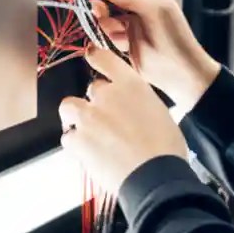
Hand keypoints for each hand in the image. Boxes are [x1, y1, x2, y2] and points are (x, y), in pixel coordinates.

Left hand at [59, 48, 189, 192]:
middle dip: (96, 102)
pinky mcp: (77, 139)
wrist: (155, 177)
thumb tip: (129, 109)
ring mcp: (89, 117)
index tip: (91, 55)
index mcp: (131, 85)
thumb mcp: (159, 113)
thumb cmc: (165, 150)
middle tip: (106, 120)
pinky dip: (76, 143)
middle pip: (91, 89)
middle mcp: (106, 95)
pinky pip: (68, 136)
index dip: (95, 55)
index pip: (104, 58)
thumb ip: (138, 103)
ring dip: (76, 117)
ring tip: (87, 133)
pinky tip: (89, 153)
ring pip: (70, 107)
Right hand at [89, 0, 221, 112]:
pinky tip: (125, 44)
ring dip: (107, 24)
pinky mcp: (122, 38)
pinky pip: (105, 32)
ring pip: (101, 15)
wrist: (178, 69)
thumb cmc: (171, 34)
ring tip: (121, 34)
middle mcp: (133, 0)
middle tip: (102, 15)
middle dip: (100, 5)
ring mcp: (127, 20)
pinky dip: (111, 37)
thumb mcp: (152, 6)